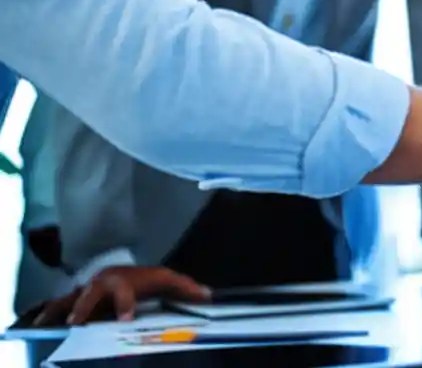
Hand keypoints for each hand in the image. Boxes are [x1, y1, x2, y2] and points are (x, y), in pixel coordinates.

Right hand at [33, 267, 209, 325]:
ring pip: (69, 299)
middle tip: (76, 322)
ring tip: (44, 325)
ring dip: (58, 310)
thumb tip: (209, 295)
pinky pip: (57, 306)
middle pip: (92, 294)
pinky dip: (46, 315)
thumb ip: (185, 288)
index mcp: (125, 282)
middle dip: (85, 307)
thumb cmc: (144, 279)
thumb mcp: (166, 280)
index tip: (125, 320)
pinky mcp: (74, 299)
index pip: (126, 294)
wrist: (121, 272)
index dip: (125, 306)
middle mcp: (102, 285)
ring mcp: (86, 291)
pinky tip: (36, 326)